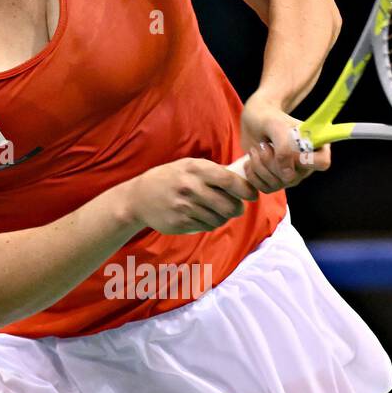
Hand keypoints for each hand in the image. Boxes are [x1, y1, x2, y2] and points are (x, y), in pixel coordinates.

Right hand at [127, 157, 258, 234]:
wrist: (139, 198)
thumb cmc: (169, 178)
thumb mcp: (188, 166)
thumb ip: (212, 171)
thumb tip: (241, 176)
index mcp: (195, 169)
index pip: (229, 180)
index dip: (245, 189)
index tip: (252, 194)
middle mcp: (191, 187)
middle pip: (228, 204)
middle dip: (237, 208)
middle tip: (237, 207)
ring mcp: (185, 207)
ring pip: (219, 218)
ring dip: (224, 217)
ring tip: (219, 212)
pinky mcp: (181, 222)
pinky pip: (207, 227)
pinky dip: (211, 224)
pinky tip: (206, 217)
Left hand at [240, 95, 330, 191]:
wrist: (253, 123)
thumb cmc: (268, 119)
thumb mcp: (275, 125)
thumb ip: (284, 145)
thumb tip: (288, 175)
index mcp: (315, 146)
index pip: (322, 162)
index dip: (304, 159)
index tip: (287, 148)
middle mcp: (306, 165)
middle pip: (293, 177)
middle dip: (272, 161)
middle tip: (264, 144)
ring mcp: (291, 176)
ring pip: (277, 184)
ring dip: (259, 166)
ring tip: (255, 149)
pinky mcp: (276, 183)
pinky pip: (265, 188)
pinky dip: (253, 175)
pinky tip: (250, 161)